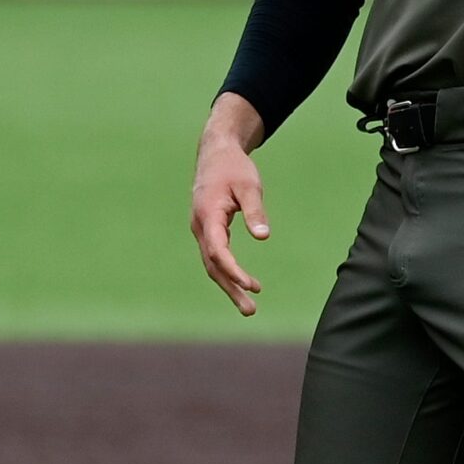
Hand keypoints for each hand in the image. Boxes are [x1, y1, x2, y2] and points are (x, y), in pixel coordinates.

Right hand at [189, 122, 269, 316]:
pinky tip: (242, 283)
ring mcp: (201, 229)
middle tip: (251, 310)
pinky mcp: (207, 230)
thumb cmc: (234, 168)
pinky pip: (214, 256)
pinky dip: (227, 272)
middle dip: (230, 288)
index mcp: (208, 214)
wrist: (216, 153)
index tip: (249, 284)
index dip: (232, 270)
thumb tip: (263, 236)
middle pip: (212, 264)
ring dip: (229, 285)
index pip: (217, 250)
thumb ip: (255, 211)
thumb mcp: (249, 186)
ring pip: (212, 263)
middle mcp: (200, 226)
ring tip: (249, 306)